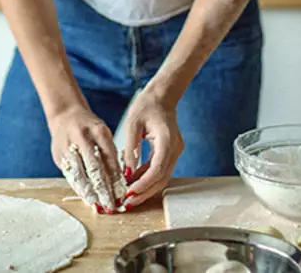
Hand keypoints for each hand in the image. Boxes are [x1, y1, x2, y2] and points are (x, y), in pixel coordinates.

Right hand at [49, 106, 126, 212]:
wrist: (65, 114)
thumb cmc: (89, 127)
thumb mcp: (103, 133)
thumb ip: (110, 153)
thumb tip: (119, 181)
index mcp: (98, 131)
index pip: (109, 159)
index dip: (116, 178)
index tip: (122, 194)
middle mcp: (82, 138)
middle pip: (94, 169)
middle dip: (104, 190)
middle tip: (111, 205)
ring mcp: (68, 147)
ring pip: (80, 175)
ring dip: (90, 193)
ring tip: (99, 206)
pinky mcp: (58, 155)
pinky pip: (70, 176)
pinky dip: (79, 188)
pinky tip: (86, 198)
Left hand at [118, 88, 183, 209]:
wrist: (162, 97)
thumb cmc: (146, 106)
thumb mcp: (132, 124)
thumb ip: (130, 149)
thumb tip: (125, 173)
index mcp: (167, 140)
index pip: (157, 169)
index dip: (143, 184)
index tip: (129, 193)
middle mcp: (175, 148)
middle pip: (162, 178)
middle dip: (144, 192)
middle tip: (127, 203)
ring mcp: (175, 151)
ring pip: (162, 177)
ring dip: (146, 188)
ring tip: (127, 196)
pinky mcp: (171, 153)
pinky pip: (160, 170)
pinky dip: (147, 179)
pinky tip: (133, 182)